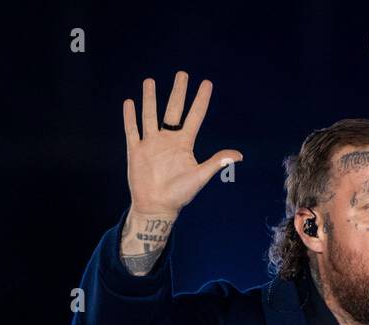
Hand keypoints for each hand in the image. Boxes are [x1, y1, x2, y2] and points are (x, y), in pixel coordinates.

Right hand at [122, 71, 241, 218]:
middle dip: (178, 92)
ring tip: (150, 81)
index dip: (201, 100)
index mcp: (184, 144)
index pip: (194, 116)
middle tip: (182, 74)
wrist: (157, 207)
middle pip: (173, 109)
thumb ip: (217, 162)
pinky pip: (132, 130)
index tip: (207, 83)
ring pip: (150, 115)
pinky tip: (129, 102)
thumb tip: (239, 155)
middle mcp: (168, 140)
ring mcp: (151, 144)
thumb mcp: (200, 176)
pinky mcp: (136, 151)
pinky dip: (130, 117)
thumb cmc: (180, 194)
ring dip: (150, 99)